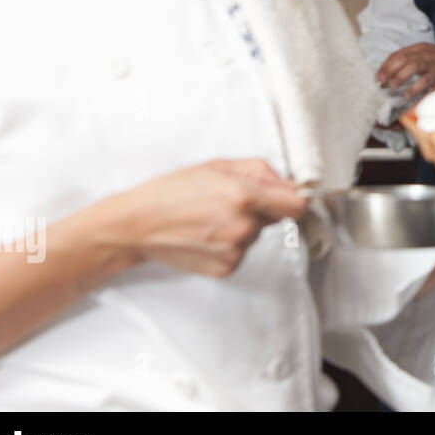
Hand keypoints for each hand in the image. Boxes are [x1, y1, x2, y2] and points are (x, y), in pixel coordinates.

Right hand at [109, 159, 307, 277]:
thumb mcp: (218, 165)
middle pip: (275, 219)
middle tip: (227, 202)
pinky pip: (242, 252)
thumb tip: (289, 183)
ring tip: (210, 219)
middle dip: (260, 209)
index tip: (288, 196)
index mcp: (243, 196)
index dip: (295, 198)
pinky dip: (230, 245)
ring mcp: (235, 251)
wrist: (137, 225)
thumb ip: (261, 171)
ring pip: (256, 236)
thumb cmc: (172, 191)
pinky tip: (205, 235)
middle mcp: (243, 226)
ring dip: (243, 227)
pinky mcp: (226, 269)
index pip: (297, 205)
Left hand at [376, 43, 434, 99]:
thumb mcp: (428, 56)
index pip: (398, 54)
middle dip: (389, 70)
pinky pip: (426, 79)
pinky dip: (415, 87)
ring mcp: (433, 62)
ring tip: (392, 86)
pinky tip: (408, 94)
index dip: (386, 65)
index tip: (378, 76)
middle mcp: (425, 53)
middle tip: (381, 82)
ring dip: (400, 75)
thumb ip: (414, 61)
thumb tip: (394, 75)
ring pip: (413, 65)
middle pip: (403, 58)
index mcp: (420, 48)